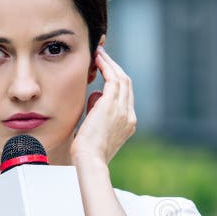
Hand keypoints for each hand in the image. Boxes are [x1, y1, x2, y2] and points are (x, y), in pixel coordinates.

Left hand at [71, 46, 136, 164]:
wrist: (90, 161)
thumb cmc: (87, 152)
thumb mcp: (96, 130)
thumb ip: (97, 112)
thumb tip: (95, 95)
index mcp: (128, 124)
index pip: (125, 96)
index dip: (116, 81)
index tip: (105, 71)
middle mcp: (129, 116)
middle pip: (127, 85)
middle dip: (115, 68)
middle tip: (103, 57)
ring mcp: (123, 110)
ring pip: (122, 79)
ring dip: (110, 64)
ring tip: (99, 54)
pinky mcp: (112, 105)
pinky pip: (113, 79)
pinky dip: (106, 67)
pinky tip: (97, 59)